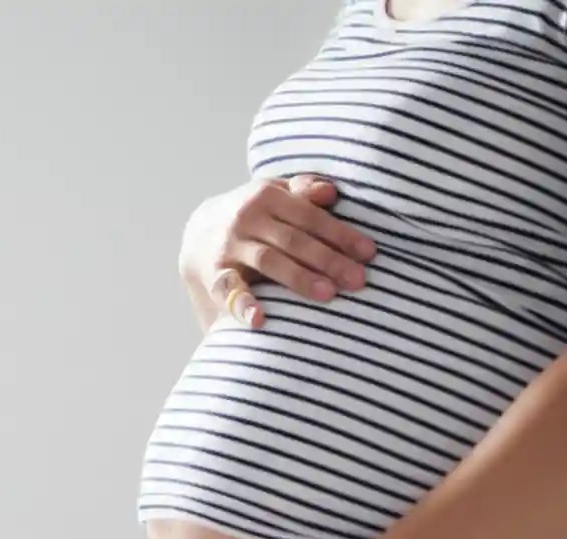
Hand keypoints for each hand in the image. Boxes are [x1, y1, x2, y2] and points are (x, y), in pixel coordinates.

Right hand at [178, 175, 375, 330]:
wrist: (198, 232)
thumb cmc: (252, 216)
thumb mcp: (274, 194)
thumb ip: (303, 191)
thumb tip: (330, 192)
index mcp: (267, 196)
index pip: (310, 217)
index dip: (341, 235)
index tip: (369, 254)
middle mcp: (246, 218)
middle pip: (294, 240)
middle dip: (329, 259)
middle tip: (358, 280)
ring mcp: (229, 246)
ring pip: (269, 261)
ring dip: (299, 278)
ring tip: (327, 294)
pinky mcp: (214, 274)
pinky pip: (229, 290)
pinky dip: (243, 305)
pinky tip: (260, 320)